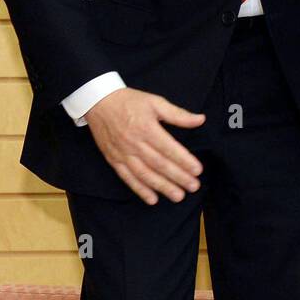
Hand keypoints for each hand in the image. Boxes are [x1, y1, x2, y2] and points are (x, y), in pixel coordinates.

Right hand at [84, 88, 205, 205]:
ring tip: (178, 196)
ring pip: (145, 174)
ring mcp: (123, 154)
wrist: (98, 102)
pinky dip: (140, 190)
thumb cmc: (130, 101)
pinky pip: (127, 178)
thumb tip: (200, 119)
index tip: (198, 170)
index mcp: (147, 128)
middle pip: (159, 164)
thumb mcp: (156, 102)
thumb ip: (178, 114)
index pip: (169, 149)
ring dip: (162, 187)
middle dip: (178, 177)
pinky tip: (152, 199)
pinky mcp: (113, 160)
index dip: (184, 161)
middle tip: (194, 186)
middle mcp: (135, 144)